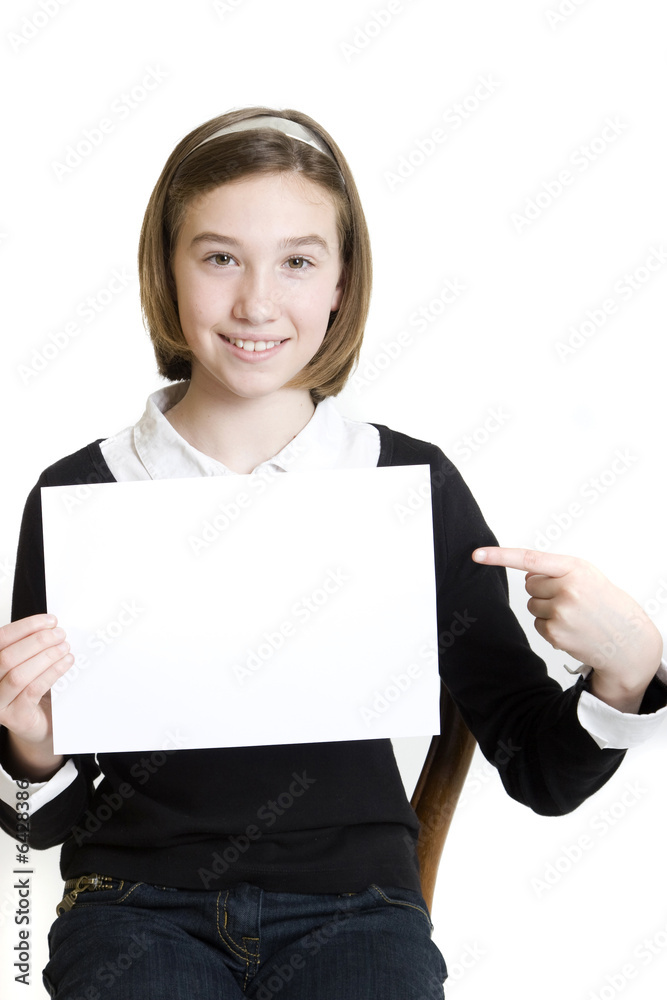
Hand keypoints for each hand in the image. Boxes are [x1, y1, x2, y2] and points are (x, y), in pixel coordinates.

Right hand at [0, 615, 72, 775]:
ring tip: (65, 648)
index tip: (50, 620)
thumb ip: (32, 647)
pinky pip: (32, 690)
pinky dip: (51, 673)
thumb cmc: (32, 690)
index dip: (26, 627)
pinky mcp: (14, 717)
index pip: (1, 639)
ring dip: (46, 657)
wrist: (38, 724)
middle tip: (60, 634)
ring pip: (18, 674)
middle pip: (7, 657)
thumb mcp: (29, 664)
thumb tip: (52, 626)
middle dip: (38, 641)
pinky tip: (65, 663)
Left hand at [472, 547, 663, 712]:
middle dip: (543, 591)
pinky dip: (550, 627)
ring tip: (574, 615)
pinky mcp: (555, 633)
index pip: (529, 559)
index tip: (476, 554)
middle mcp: (567, 588)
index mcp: (574, 568)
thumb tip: (526, 576)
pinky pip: (537, 624)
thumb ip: (555, 570)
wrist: (628, 640)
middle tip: (570, 599)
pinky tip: (572, 629)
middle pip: (529, 585)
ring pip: (532, 605)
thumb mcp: (587, 576)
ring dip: (547, 610)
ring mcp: (561, 612)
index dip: (499, 556)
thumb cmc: (606, 604)